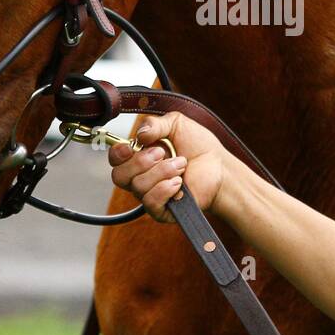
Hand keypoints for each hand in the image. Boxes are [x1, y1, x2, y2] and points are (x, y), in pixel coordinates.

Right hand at [108, 112, 225, 223]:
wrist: (219, 166)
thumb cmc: (199, 147)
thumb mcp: (176, 124)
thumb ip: (155, 123)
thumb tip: (139, 135)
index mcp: (139, 156)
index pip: (115, 160)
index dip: (118, 154)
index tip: (130, 147)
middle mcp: (141, 177)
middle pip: (119, 176)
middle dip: (141, 162)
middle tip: (162, 153)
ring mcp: (150, 195)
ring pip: (138, 186)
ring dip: (163, 171)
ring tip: (181, 165)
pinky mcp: (161, 211)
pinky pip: (150, 202)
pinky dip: (165, 188)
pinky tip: (180, 182)